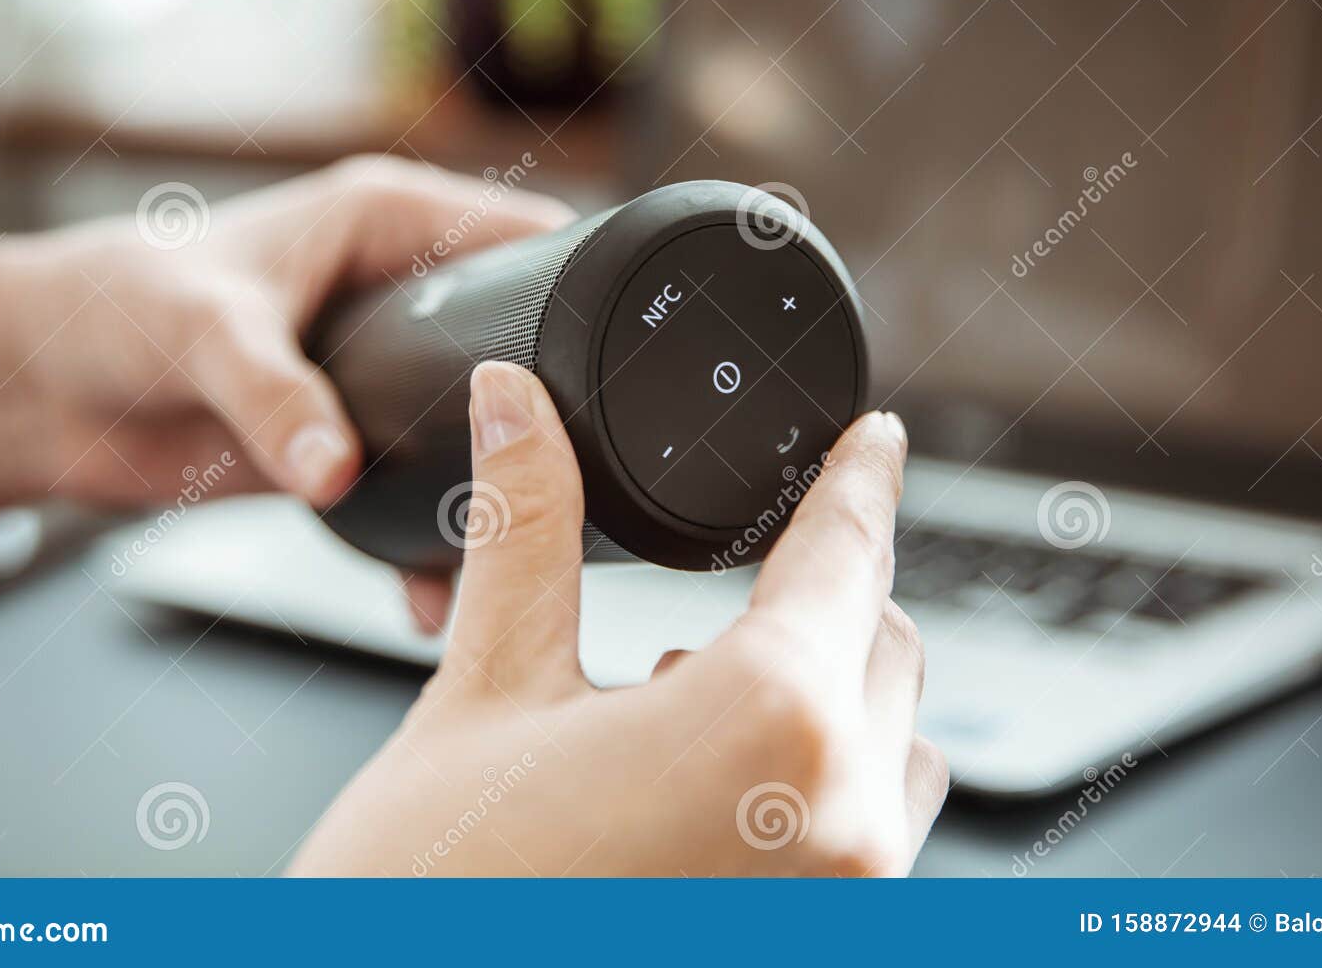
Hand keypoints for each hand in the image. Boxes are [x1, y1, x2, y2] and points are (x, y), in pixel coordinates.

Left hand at [0, 157, 570, 583]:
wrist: (39, 389)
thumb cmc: (110, 305)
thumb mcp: (205, 334)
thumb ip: (275, 399)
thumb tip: (336, 470)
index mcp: (387, 221)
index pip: (517, 235)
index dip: (569, 285)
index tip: (613, 348)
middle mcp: (399, 292)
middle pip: (511, 349)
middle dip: (541, 413)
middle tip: (570, 474)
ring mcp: (378, 373)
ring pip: (468, 431)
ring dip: (485, 488)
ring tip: (515, 545)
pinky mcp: (347, 440)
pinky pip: (412, 491)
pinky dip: (422, 541)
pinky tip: (429, 586)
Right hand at [291, 362, 945, 876]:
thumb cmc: (430, 903)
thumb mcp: (485, 693)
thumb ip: (526, 530)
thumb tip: (516, 407)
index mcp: (771, 723)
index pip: (850, 553)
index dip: (860, 478)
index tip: (876, 441)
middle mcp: (843, 823)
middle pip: (886, 644)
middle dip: (823, 594)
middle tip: (736, 579)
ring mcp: (847, 907)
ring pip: (892, 744)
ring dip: (827, 694)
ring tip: (696, 693)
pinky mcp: (824, 946)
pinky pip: (868, 834)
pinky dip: (816, 782)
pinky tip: (702, 790)